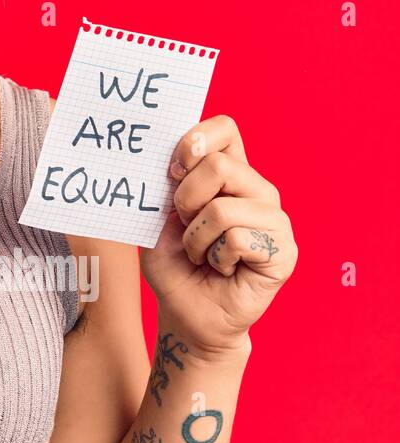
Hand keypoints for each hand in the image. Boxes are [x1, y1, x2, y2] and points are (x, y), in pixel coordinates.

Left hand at [139, 114, 296, 357]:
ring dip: (196, 238)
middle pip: (219, 164)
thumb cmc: (173, 265)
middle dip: (184, 201)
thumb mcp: (157, 219)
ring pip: (223, 208)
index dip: (195, 140)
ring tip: (202, 254)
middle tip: (185, 227)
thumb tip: (169, 158)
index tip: (172, 170)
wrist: (186, 313)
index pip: (225, 128)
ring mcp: (275, 220)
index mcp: (229, 173)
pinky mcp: (285, 251)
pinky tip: (223, 269)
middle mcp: (257, 190)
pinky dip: (216, 258)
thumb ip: (167, 186)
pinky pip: (238, 239)